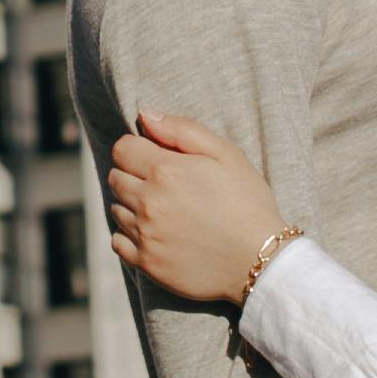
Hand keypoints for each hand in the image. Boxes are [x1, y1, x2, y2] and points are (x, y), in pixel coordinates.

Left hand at [105, 113, 288, 307]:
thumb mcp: (226, 154)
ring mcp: (145, 235)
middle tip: (164, 184)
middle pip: (115, 177)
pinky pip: (117, 242)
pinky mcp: (146, 263)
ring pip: (116, 209)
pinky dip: (129, 235)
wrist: (260, 260)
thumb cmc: (247, 202)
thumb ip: (182, 130)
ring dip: (132, 204)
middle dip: (133, 174)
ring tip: (164, 210)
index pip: (122, 149)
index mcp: (165, 170)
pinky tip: (154, 233)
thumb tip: (145, 114)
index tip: (156, 157)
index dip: (138, 149)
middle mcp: (148, 202)